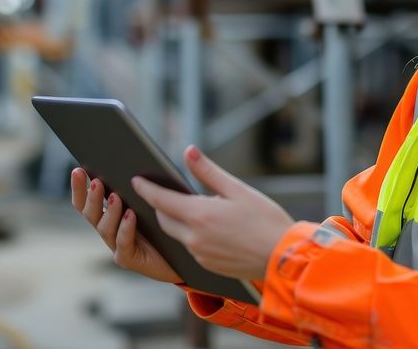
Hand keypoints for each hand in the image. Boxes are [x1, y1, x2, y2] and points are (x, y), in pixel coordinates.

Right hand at [70, 167, 180, 283]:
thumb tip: (133, 164)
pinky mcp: (128, 258)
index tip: (77, 170)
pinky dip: (125, 228)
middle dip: (90, 197)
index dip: (79, 186)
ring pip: (104, 228)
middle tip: (96, 182)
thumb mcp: (151, 199)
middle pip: (90, 213)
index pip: (86, 200)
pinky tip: (130, 215)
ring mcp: (116, 245)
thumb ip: (140, 185)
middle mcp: (109, 229)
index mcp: (110, 212)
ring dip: (109, 211)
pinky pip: (123, 243)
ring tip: (115, 196)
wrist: (181, 252)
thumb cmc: (166, 221)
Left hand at [132, 145, 294, 280]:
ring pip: (177, 234)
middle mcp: (194, 237)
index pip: (162, 200)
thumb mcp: (238, 190)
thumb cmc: (265, 220)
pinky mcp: (207, 265)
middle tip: (159, 191)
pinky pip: (190, 247)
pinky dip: (190, 235)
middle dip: (159, 205)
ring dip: (176, 220)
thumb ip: (208, 171)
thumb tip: (188, 151)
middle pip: (165, 219)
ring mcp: (199, 254)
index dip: (146, 189)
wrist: (283, 258)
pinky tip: (205, 227)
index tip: (135, 180)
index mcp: (200, 215)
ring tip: (184, 207)